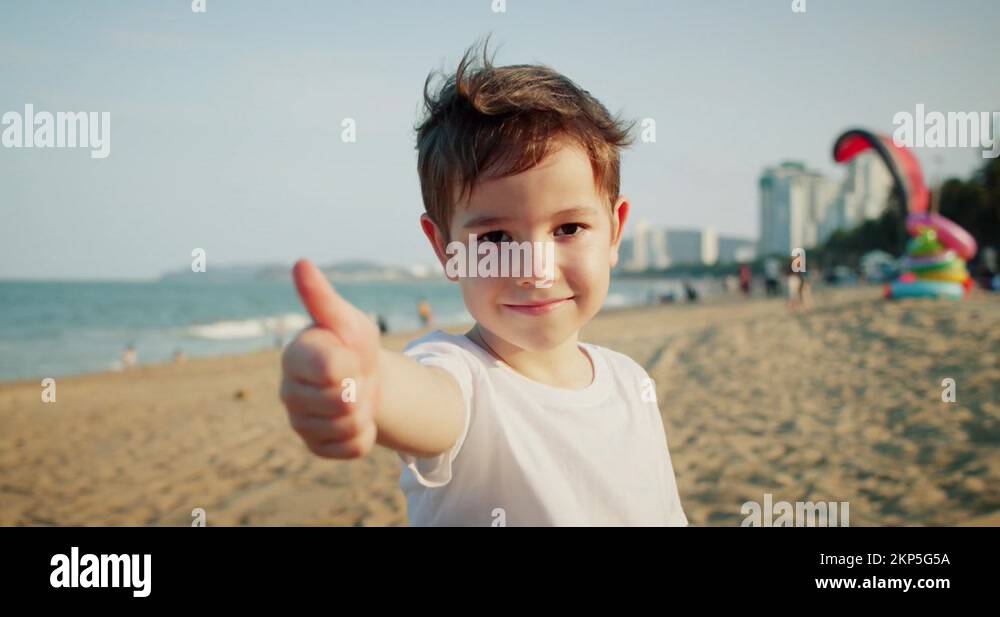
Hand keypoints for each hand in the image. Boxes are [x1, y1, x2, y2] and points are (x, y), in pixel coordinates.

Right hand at [279, 259, 381, 458]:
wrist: (366, 379)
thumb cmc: (353, 344)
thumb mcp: (346, 320)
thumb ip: (322, 298)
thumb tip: (301, 263)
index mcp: (293, 357)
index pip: (334, 369)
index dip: (354, 362)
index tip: (350, 354)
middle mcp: (288, 391)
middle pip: (343, 401)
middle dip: (361, 388)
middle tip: (356, 377)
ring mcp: (300, 422)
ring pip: (348, 425)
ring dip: (364, 411)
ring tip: (356, 396)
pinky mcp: (316, 446)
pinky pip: (351, 448)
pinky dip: (364, 434)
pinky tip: (355, 419)